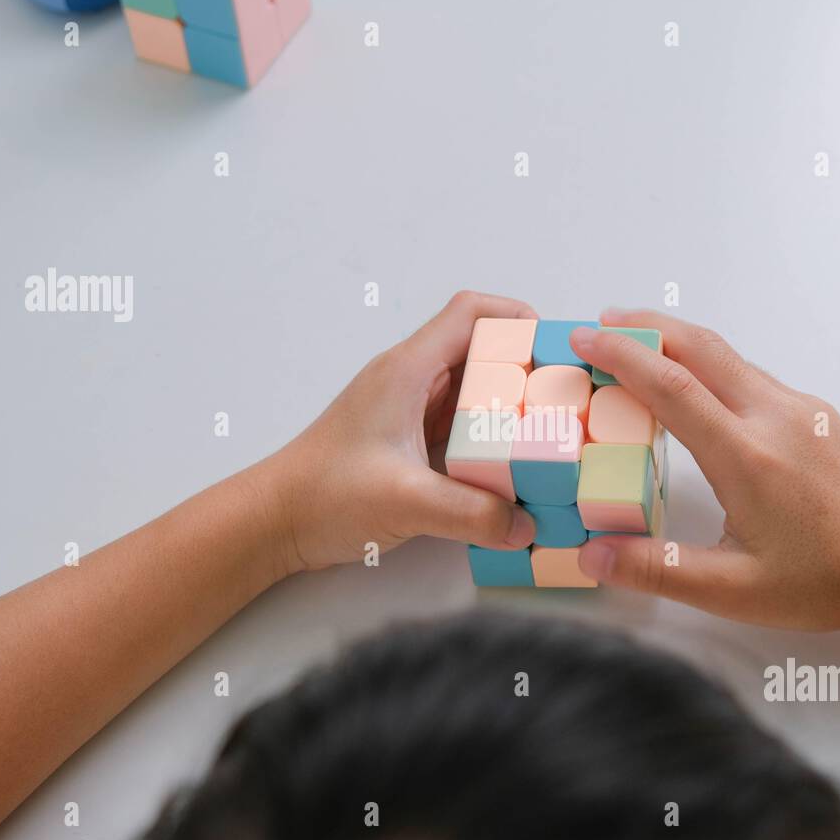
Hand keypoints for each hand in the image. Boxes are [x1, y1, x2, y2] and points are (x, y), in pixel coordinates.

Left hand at [263, 292, 537, 571]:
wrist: (274, 520)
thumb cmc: (322, 495)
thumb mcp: (405, 503)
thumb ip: (471, 514)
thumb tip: (525, 525)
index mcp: (407, 371)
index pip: (470, 314)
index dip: (517, 319)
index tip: (555, 349)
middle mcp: (409, 382)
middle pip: (480, 350)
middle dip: (525, 368)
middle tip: (565, 398)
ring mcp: (407, 410)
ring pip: (472, 389)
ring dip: (509, 405)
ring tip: (551, 430)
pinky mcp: (406, 440)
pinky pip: (460, 423)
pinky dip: (489, 435)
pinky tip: (513, 463)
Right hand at [571, 310, 839, 631]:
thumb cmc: (829, 583)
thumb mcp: (733, 590)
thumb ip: (658, 569)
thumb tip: (592, 555)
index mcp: (746, 454)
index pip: (669, 385)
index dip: (620, 356)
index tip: (584, 339)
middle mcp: (775, 417)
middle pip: (699, 347)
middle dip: (645, 327)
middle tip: (601, 325)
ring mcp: (804, 411)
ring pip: (730, 358)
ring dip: (679, 344)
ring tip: (641, 351)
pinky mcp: (823, 417)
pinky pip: (755, 377)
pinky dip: (713, 367)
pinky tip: (701, 393)